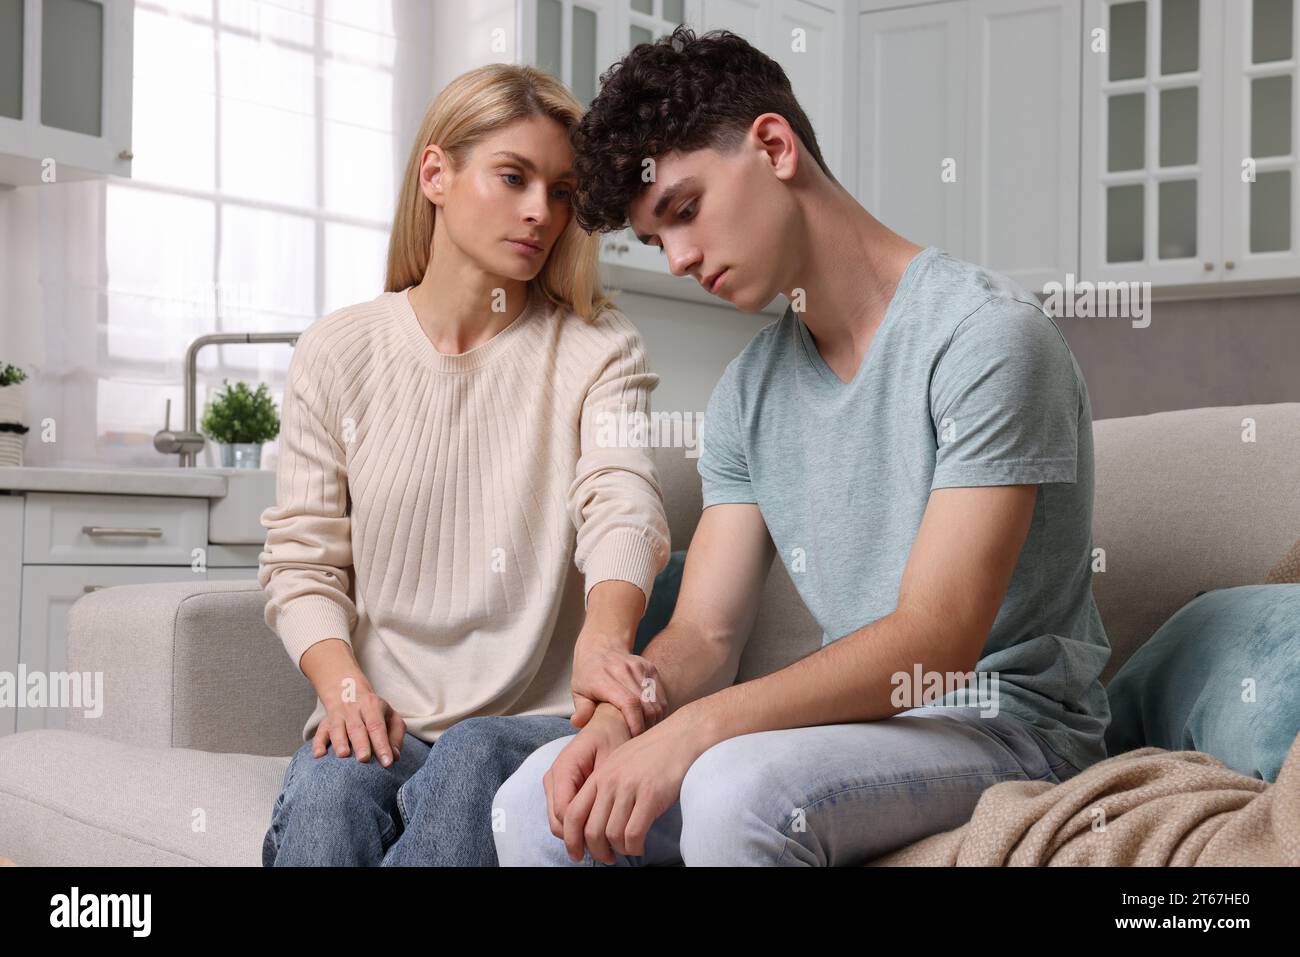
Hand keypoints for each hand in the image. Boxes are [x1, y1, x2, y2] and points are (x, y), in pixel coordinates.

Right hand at [312, 684, 405, 766]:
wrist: (348, 689)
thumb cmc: (375, 710)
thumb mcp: (390, 716)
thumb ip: (396, 736)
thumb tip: (394, 757)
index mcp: (372, 706)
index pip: (377, 726)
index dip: (382, 744)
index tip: (387, 762)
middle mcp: (354, 710)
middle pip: (356, 727)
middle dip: (360, 744)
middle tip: (364, 759)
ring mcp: (337, 715)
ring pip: (337, 728)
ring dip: (339, 742)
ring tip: (343, 755)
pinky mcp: (325, 722)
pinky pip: (319, 732)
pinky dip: (317, 743)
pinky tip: (319, 755)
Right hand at [544, 703, 630, 839]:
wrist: (609, 721)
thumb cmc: (614, 737)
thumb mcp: (613, 760)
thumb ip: (604, 786)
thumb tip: (603, 818)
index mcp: (564, 768)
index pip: (565, 813)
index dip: (582, 835)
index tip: (606, 849)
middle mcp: (553, 776)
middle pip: (558, 822)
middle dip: (579, 842)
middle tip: (607, 857)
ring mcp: (554, 782)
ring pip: (558, 822)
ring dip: (578, 838)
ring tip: (605, 850)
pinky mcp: (560, 787)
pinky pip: (563, 814)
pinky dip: (578, 828)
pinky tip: (598, 836)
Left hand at [562, 711, 711, 863]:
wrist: (681, 737)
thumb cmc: (654, 753)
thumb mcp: (620, 763)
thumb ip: (605, 786)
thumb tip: (595, 819)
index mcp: (599, 775)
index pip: (573, 813)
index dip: (571, 839)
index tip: (577, 853)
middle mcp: (610, 782)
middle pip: (590, 830)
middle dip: (597, 852)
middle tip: (607, 858)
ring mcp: (629, 788)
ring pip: (611, 835)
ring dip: (619, 850)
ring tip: (628, 849)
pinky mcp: (650, 796)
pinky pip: (633, 834)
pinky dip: (635, 847)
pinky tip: (641, 845)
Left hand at [570, 640, 666, 735]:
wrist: (601, 646)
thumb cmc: (588, 674)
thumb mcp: (578, 691)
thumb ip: (581, 709)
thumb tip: (578, 723)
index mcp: (604, 678)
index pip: (629, 702)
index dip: (635, 722)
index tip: (633, 736)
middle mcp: (624, 670)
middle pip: (646, 704)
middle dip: (646, 725)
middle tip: (638, 738)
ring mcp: (639, 667)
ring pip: (656, 701)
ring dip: (654, 719)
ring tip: (644, 730)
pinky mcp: (650, 668)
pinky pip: (661, 694)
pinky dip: (658, 710)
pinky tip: (649, 719)